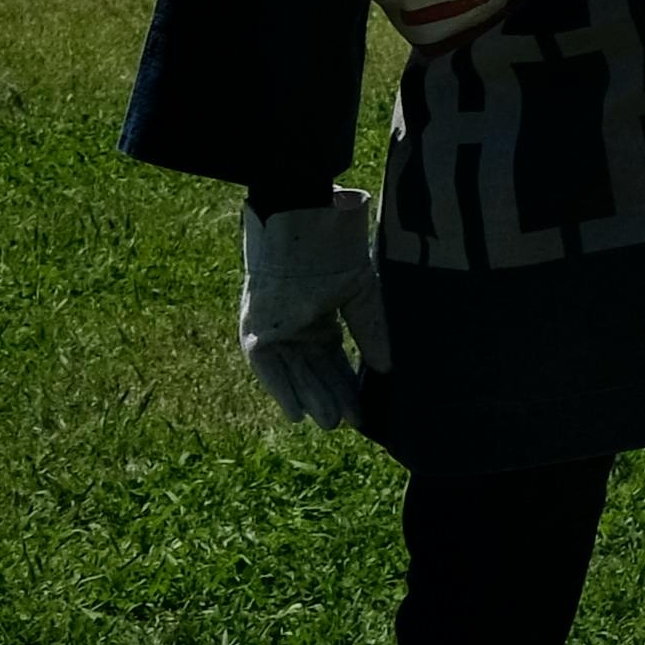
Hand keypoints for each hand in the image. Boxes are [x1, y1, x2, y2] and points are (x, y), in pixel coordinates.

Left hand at [238, 190, 383, 427]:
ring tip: (330, 423)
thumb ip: (372, 332)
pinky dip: (281, 388)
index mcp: (319, 313)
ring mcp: (274, 325)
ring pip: (293, 371)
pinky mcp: (256, 326)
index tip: (364, 408)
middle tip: (348, 423)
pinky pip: (268, 367)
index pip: (334, 358)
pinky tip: (297, 413)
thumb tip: (387, 369)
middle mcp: (294, 324)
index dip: (349, 383)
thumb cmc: (333, 247)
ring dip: (310, 397)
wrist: (304, 220)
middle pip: (314, 369)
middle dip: (331, 395)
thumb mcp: (361, 294)